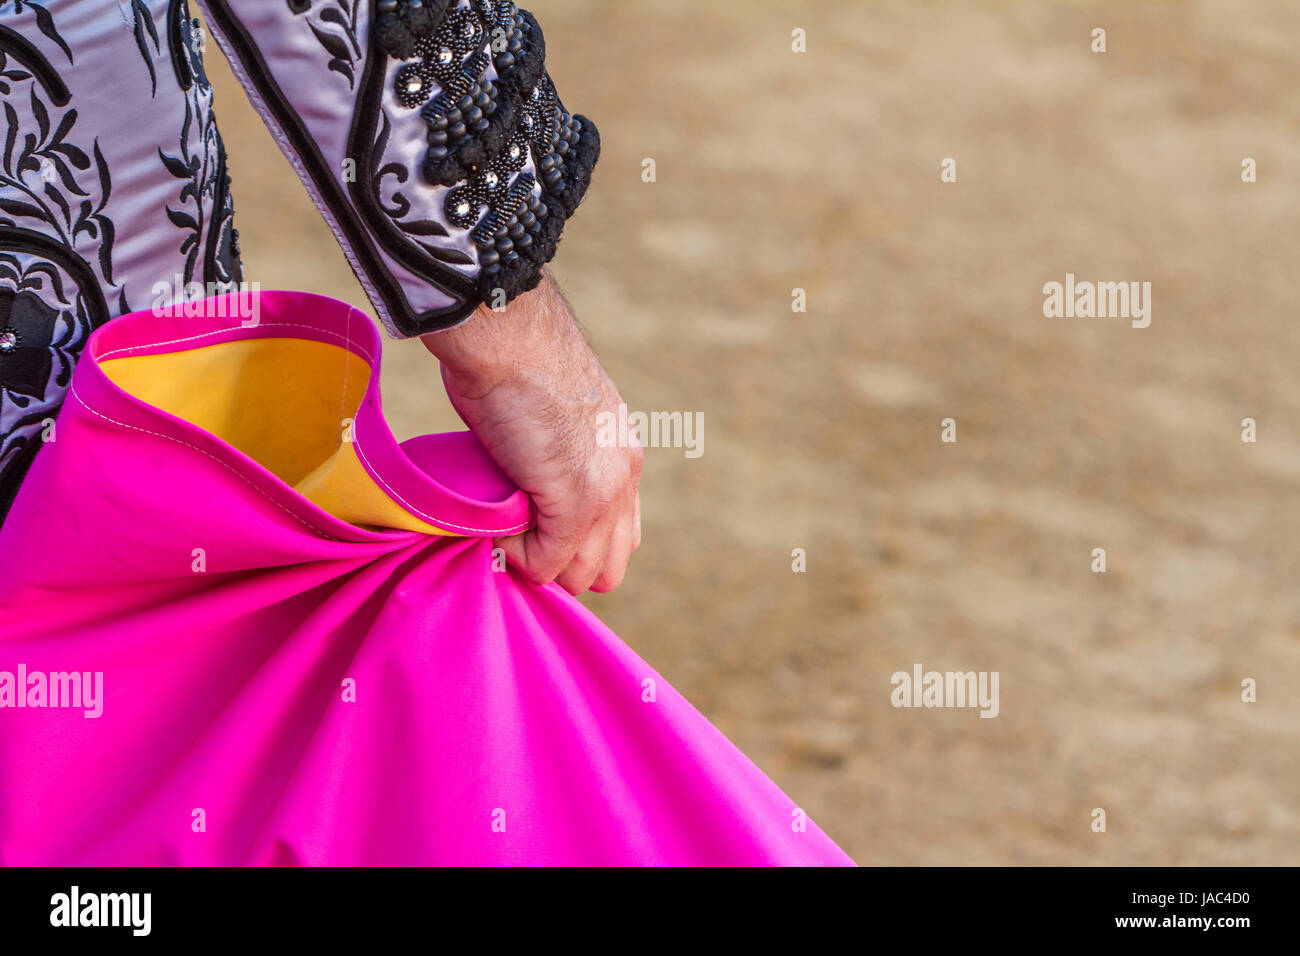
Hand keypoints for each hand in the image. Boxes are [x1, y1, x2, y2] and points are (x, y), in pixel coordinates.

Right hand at [421, 270, 642, 593]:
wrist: (508, 335)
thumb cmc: (512, 359)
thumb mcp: (551, 411)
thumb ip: (555, 452)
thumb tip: (525, 480)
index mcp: (623, 454)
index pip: (619, 535)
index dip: (575, 544)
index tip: (532, 525)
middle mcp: (624, 476)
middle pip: (610, 566)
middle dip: (563, 564)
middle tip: (518, 537)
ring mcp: (604, 493)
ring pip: (582, 575)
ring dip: (537, 562)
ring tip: (502, 528)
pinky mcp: (576, 504)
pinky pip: (546, 564)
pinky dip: (514, 555)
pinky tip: (492, 524)